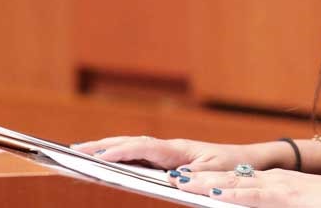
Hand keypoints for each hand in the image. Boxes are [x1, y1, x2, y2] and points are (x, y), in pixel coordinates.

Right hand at [69, 135, 289, 173]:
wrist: (247, 159)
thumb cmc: (233, 166)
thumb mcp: (219, 173)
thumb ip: (198, 176)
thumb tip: (175, 178)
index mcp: (179, 150)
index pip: (145, 147)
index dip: (122, 151)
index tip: (100, 156)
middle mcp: (170, 147)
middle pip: (131, 143)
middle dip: (102, 146)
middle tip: (73, 151)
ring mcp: (167, 151)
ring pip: (131, 146)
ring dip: (105, 147)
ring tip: (78, 152)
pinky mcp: (167, 158)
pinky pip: (138, 154)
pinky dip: (118, 154)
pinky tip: (103, 159)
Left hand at [174, 168, 320, 206]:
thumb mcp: (300, 204)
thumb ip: (281, 203)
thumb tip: (255, 201)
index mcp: (278, 186)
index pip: (237, 181)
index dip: (209, 180)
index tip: (185, 180)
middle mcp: (276, 182)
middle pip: (230, 178)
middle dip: (200, 179)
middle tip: (171, 178)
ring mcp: (282, 187)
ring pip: (236, 183)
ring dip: (207, 182)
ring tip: (180, 181)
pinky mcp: (290, 196)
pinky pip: (257, 195)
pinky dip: (235, 192)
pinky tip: (216, 191)